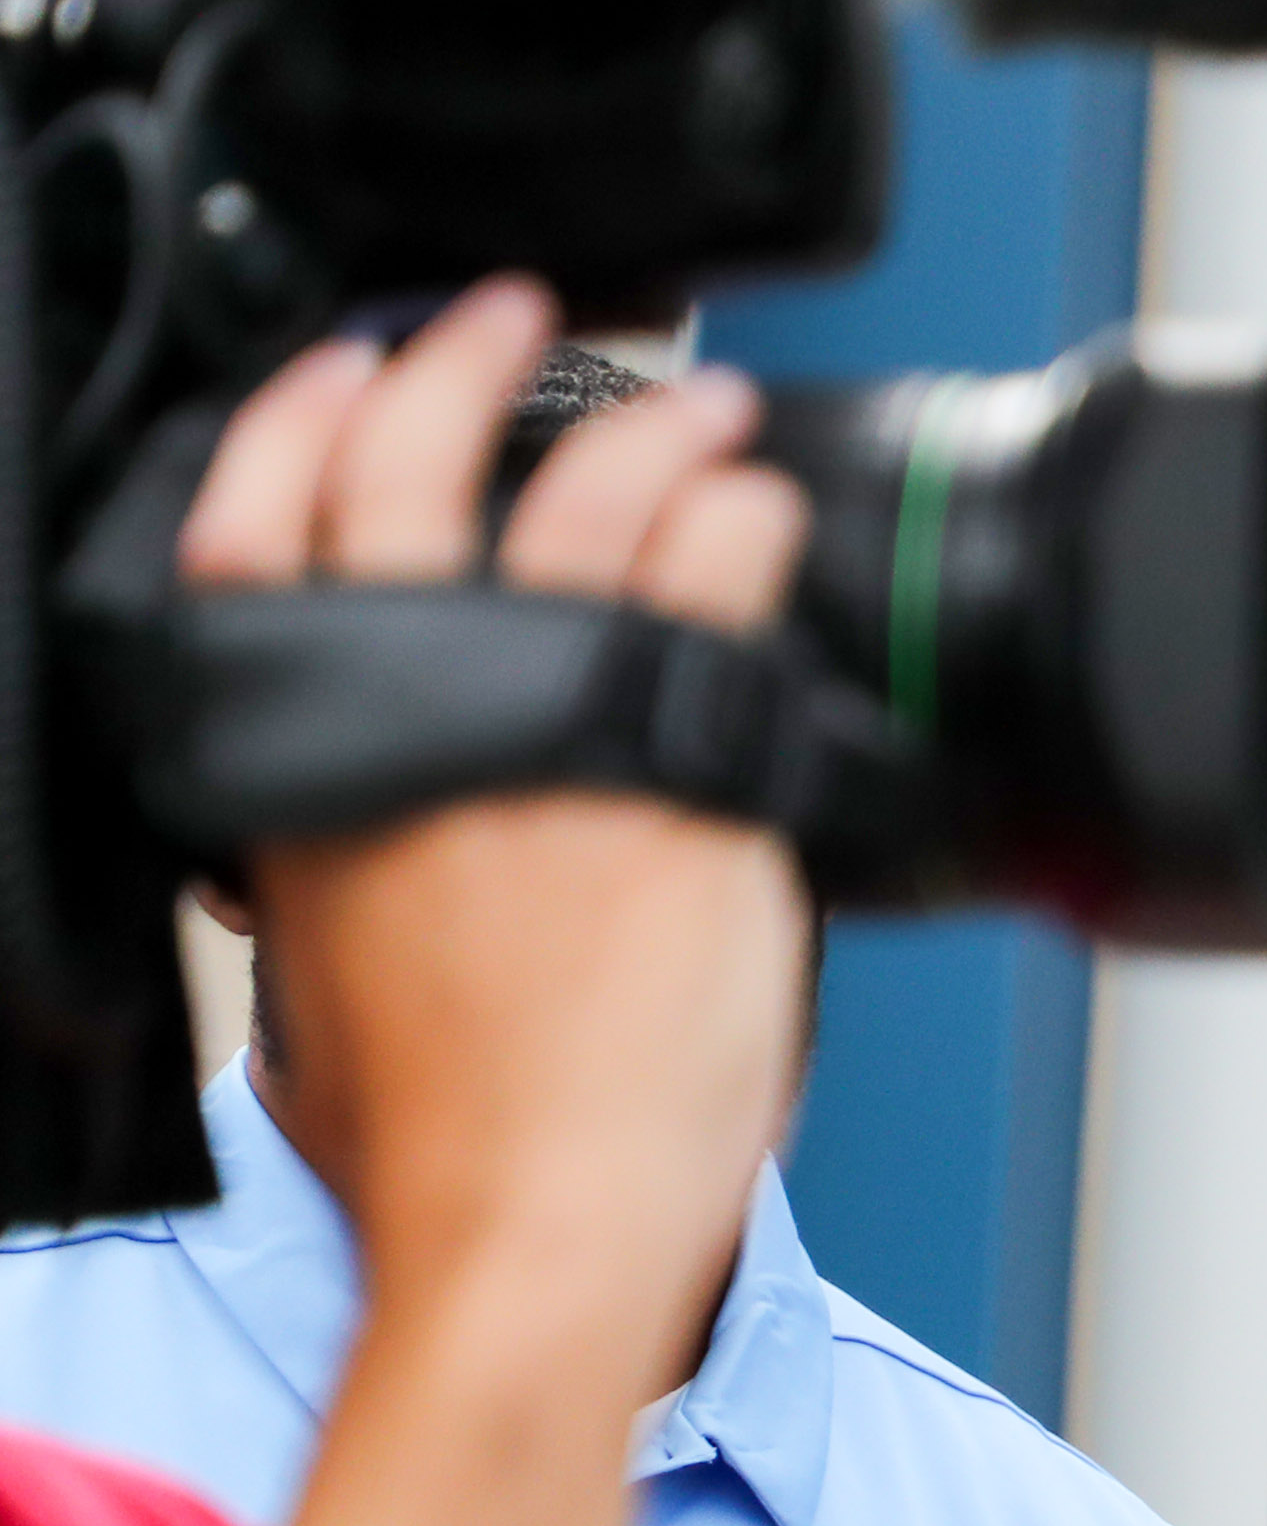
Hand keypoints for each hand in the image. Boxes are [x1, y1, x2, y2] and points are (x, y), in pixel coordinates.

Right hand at [179, 279, 810, 1368]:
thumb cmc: (446, 1140)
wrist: (545, 1209)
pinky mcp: (683, 755)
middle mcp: (414, 717)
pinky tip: (761, 516)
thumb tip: (344, 849)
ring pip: (591, 500)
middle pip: (411, 470)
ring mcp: (552, 720)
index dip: (289, 425)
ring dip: (649, 426)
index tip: (339, 371)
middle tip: (516, 316)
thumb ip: (332, 878)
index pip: (248, 536)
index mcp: (299, 763)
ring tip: (697, 406)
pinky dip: (741, 524)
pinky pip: (719, 582)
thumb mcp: (323, 985)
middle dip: (459, 362)